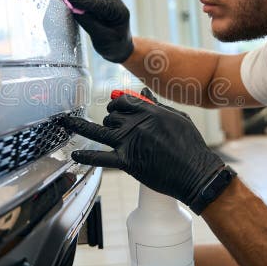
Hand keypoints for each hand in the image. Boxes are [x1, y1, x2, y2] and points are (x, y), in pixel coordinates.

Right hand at [53, 0, 133, 62]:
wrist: (121, 48)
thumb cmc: (114, 46)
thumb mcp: (102, 38)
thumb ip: (89, 23)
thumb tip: (73, 10)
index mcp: (119, 11)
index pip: (98, 3)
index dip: (82, 0)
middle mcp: (114, 2)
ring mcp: (107, 0)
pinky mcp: (100, 2)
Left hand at [62, 88, 224, 209]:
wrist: (196, 173)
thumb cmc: (191, 145)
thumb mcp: (177, 118)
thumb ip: (157, 105)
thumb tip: (143, 92)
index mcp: (151, 111)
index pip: (123, 101)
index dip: (116, 103)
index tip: (114, 107)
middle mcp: (138, 124)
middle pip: (111, 116)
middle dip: (108, 118)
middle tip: (109, 124)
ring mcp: (131, 143)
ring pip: (103, 130)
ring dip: (88, 128)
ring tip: (70, 124)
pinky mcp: (128, 162)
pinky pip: (102, 157)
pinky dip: (87, 156)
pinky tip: (75, 153)